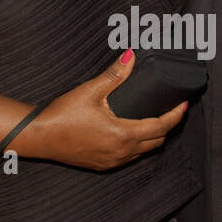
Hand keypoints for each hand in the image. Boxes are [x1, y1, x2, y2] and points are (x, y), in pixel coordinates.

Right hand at [16, 50, 186, 170]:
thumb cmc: (62, 115)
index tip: (183, 104)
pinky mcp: (102, 165)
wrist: (38, 137)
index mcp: (123, 134)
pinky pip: (128, 158)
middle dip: (167, 126)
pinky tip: (130, 132)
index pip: (161, 127)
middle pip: (156, 142)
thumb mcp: (90, 91)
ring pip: (143, 152)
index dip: (175, 115)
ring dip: (152, 137)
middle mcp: (121, 152)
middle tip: (171, 109)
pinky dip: (137, 146)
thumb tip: (131, 57)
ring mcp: (112, 161)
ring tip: (154, 118)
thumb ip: (114, 75)